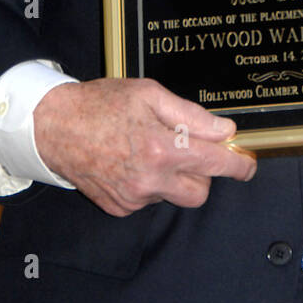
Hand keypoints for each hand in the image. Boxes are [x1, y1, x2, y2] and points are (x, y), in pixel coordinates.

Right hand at [33, 77, 255, 216]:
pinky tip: (132, 162)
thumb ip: (191, 115)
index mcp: (161, 149)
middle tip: (187, 149)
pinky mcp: (120, 207)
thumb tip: (225, 130)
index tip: (248, 165)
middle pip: (200, 192)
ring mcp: (133, 198)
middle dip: (202, 174)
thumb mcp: (149, 95)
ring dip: (174, 178)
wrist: (54, 127)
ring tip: (151, 150)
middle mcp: (149, 180)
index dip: (238, 165)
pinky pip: (150, 200)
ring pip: (174, 195)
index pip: (214, 164)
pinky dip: (151, 185)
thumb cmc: (101, 104)